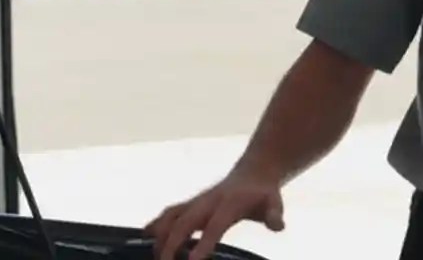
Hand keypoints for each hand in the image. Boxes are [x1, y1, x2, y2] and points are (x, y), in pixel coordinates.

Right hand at [143, 169, 284, 259]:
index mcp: (229, 204)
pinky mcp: (192, 203)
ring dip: (160, 235)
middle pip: (184, 222)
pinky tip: (145, 235)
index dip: (203, 244)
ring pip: (172, 216)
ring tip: (154, 255)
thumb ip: (274, 214)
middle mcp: (208, 201)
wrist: (254, 172)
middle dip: (171, 243)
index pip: (214, 227)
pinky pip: (171, 212)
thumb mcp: (274, 201)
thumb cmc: (263, 193)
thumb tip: (277, 226)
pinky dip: (157, 223)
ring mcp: (197, 201)